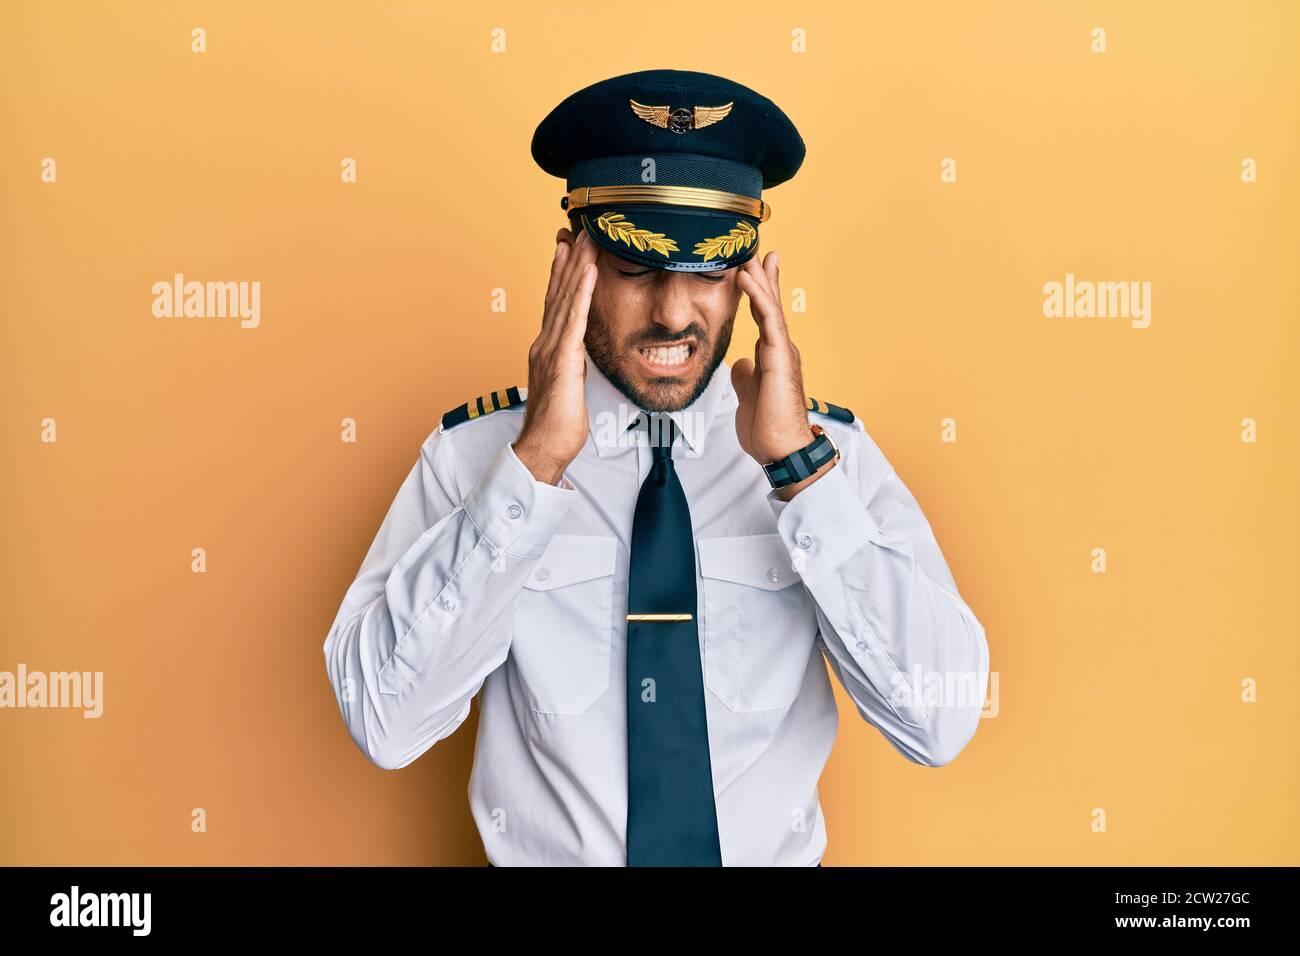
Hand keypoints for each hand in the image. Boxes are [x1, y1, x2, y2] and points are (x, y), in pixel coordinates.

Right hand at [513, 227, 597, 484]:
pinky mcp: (562, 359)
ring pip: (566, 298)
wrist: (543, 448)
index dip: (562, 275)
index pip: (556, 304)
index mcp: (547, 349)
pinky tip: (590, 271)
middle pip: (558, 293)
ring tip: (586, 239)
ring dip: (577, 266)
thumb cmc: (557, 426)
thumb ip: (570, 367)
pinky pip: (574, 318)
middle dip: (569, 260)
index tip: (568, 249)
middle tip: (577, 229)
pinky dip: (582, 291)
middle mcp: (545, 343)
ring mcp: (551, 349)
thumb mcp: (567, 387)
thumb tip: (577, 358)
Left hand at [731, 250, 816, 465]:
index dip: (758, 293)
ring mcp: (782, 352)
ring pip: (769, 307)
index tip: (751, 270)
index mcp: (772, 357)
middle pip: (770, 305)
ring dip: (759, 278)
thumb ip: (746, 377)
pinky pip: (768, 320)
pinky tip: (746, 277)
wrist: (782, 451)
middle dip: (764, 277)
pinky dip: (757, 296)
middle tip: (757, 249)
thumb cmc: (768, 429)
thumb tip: (740, 363)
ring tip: (749, 254)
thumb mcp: (748, 397)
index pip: (764, 318)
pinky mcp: (779, 358)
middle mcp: (780, 350)